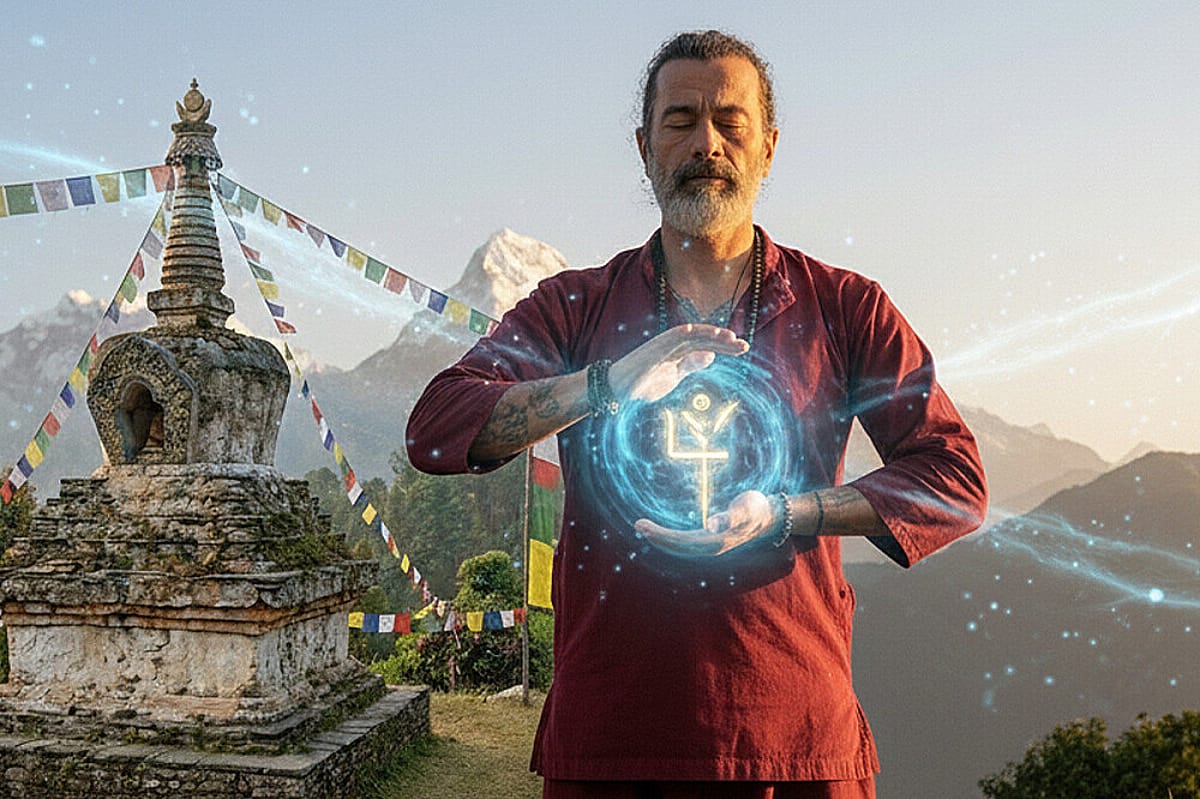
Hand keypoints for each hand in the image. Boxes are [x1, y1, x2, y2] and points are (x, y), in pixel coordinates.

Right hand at [609, 324, 747, 402]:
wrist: (618, 392)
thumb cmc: (644, 384)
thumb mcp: (674, 376)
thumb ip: (690, 365)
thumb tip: (710, 356)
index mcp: (680, 352)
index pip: (707, 344)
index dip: (725, 346)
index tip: (743, 349)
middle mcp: (674, 345)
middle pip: (704, 338)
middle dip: (724, 341)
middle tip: (744, 345)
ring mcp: (663, 346)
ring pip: (690, 335)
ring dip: (710, 335)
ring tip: (729, 338)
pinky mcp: (652, 350)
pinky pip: (668, 338)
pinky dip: (681, 333)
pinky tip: (694, 331)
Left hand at [634, 490, 778, 556]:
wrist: (769, 516)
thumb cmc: (756, 509)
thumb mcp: (745, 510)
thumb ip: (729, 517)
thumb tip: (711, 525)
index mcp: (714, 543)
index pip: (680, 542)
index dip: (661, 536)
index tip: (644, 527)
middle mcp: (710, 547)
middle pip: (676, 547)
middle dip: (656, 537)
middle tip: (637, 524)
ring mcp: (709, 545)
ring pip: (679, 546)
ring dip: (660, 538)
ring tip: (642, 527)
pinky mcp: (709, 539)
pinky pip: (684, 542)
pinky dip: (669, 538)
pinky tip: (660, 532)